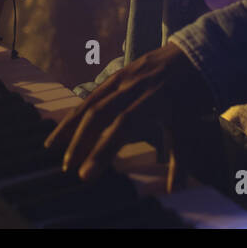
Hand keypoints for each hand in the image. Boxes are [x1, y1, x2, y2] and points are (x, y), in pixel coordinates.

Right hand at [44, 42, 214, 187]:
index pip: (122, 126)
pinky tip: (61, 130)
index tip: (86, 174)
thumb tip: (174, 192)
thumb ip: (180, 161)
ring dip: (70, 127)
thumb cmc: (192, 96)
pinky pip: (91, 95)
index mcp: (153, 100)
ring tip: (52, 151)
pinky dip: (74, 113)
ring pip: (90, 102)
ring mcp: (122, 78)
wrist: (194, 55)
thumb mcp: (190, 127)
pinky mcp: (116, 75)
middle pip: (100, 113)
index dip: (102, 150)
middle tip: (68, 168)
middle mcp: (134, 86)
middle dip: (81, 142)